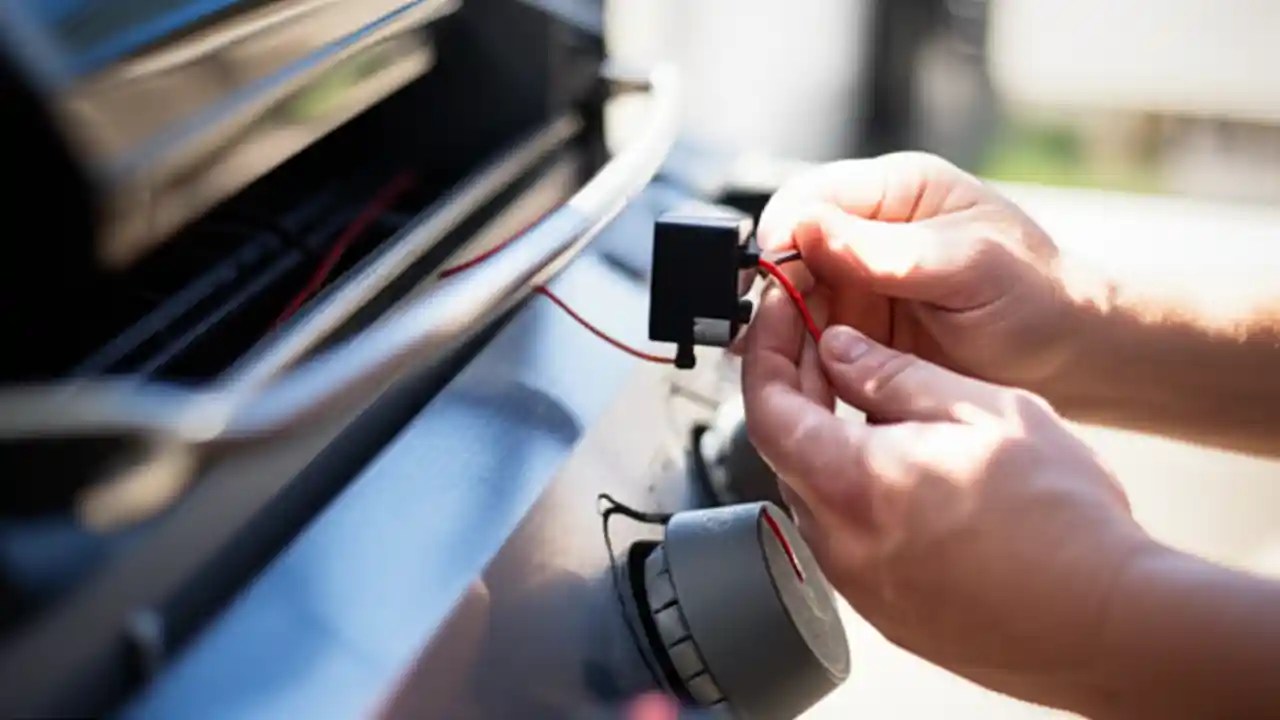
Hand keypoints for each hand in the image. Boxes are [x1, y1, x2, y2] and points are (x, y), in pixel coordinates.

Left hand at [741, 286, 1154, 711]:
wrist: (1111, 621)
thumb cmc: (1061, 520)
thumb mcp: (981, 409)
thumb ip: (893, 374)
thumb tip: (838, 350)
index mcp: (850, 483)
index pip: (764, 405)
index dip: (766, 348)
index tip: (783, 311)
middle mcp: (837, 542)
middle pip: (787, 447)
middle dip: (799, 383)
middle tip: (828, 336)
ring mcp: (859, 584)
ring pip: (818, 490)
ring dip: (830, 435)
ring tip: (875, 392)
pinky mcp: (887, 609)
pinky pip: (850, 532)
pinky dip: (858, 484)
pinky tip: (905, 459)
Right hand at [757, 152, 1089, 391]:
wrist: (1069, 360)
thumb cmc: (1035, 300)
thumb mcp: (965, 267)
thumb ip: (884, 250)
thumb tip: (806, 227)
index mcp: (897, 190)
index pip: (810, 197)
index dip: (783, 236)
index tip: (772, 279)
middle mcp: (869, 231)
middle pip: (789, 249)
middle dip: (776, 289)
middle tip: (771, 333)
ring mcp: (860, 281)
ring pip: (790, 297)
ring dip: (783, 327)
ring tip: (784, 361)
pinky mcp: (859, 328)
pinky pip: (808, 337)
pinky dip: (799, 355)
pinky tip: (803, 375)